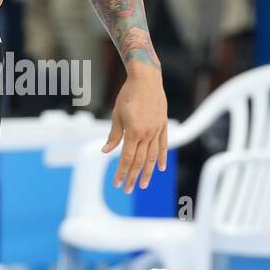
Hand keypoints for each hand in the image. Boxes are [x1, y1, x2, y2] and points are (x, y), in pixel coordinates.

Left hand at [103, 66, 167, 192]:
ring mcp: (157, 131)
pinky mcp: (163, 126)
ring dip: (148, 173)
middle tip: (127, 189)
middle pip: (140, 162)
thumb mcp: (117, 115)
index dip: (121, 172)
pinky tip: (160, 168)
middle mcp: (147, 134)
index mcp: (133, 132)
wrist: (146, 79)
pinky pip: (163, 146)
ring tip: (144, 185)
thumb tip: (106, 152)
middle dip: (133, 177)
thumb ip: (114, 135)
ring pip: (153, 157)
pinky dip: (162, 158)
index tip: (117, 183)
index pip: (127, 159)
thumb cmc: (127, 95)